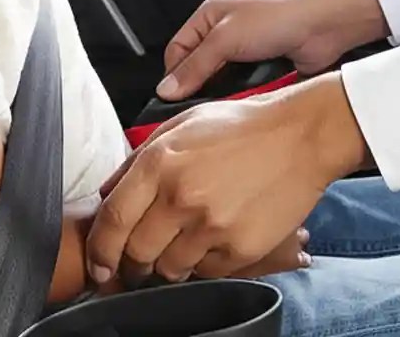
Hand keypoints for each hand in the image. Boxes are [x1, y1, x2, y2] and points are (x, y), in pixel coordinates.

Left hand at [85, 74, 368, 286]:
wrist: (300, 137)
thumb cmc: (239, 129)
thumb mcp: (179, 127)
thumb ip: (137, 161)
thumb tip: (107, 195)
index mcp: (159, 162)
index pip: (112, 220)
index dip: (99, 250)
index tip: (98, 264)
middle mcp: (181, 196)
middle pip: (136, 253)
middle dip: (131, 263)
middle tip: (136, 262)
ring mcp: (212, 225)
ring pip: (169, 269)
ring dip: (167, 265)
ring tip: (179, 247)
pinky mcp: (240, 247)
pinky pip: (206, 273)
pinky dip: (203, 265)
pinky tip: (212, 243)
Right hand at [157, 0, 387, 100]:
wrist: (322, 26)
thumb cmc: (278, 17)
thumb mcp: (225, 39)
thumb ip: (195, 66)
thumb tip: (168, 88)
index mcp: (210, 17)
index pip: (178, 50)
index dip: (174, 74)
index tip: (172, 97)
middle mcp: (226, 34)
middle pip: (199, 68)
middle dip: (200, 86)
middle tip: (197, 105)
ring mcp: (245, 53)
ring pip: (221, 82)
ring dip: (225, 93)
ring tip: (224, 104)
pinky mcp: (263, 70)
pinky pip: (244, 90)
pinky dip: (243, 97)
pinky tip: (245, 103)